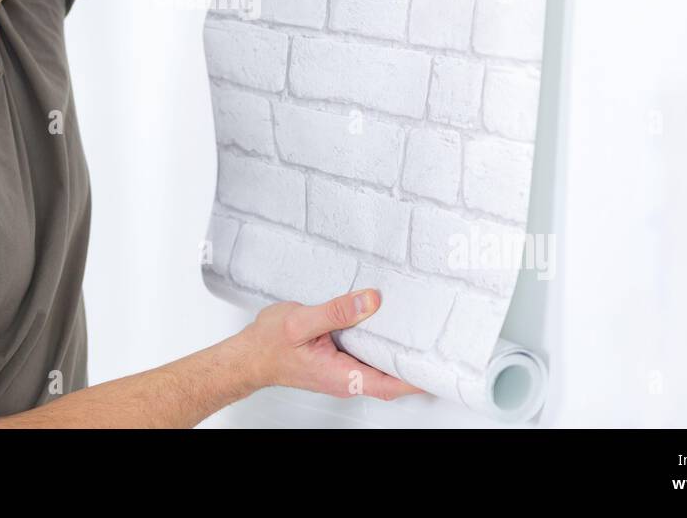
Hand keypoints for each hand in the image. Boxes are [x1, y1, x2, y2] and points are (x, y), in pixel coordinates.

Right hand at [239, 287, 427, 400]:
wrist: (248, 355)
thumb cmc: (268, 345)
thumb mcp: (301, 322)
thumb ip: (336, 312)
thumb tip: (370, 301)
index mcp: (342, 376)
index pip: (390, 384)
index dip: (417, 377)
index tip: (438, 365)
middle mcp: (346, 378)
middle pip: (391, 377)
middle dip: (415, 361)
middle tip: (437, 340)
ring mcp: (342, 372)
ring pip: (380, 366)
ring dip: (398, 351)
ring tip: (419, 329)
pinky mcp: (337, 361)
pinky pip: (366, 356)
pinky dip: (380, 343)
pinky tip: (385, 325)